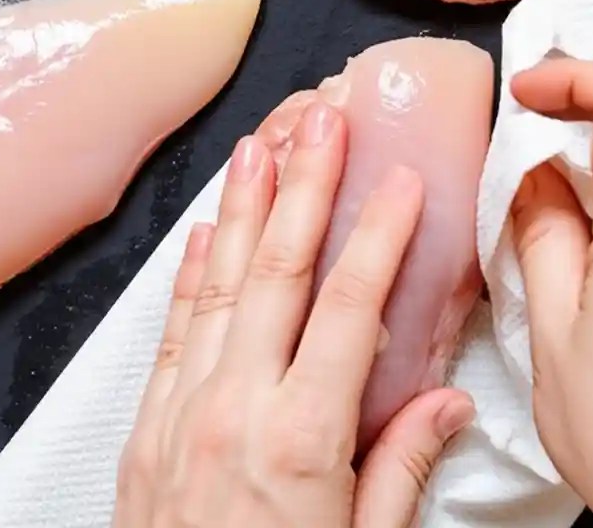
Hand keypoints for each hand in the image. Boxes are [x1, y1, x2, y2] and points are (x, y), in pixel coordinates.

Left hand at [114, 102, 474, 527]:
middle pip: (274, 273)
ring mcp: (181, 412)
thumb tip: (444, 408)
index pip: (346, 310)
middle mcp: (234, 409)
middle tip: (320, 120)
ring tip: (258, 146)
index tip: (399, 181)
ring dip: (240, 210)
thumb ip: (399, 472)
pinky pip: (172, 333)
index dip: (377, 238)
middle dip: (303, 187)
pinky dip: (188, 278)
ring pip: (215, 288)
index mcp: (301, 439)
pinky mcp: (147, 427)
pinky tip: (201, 236)